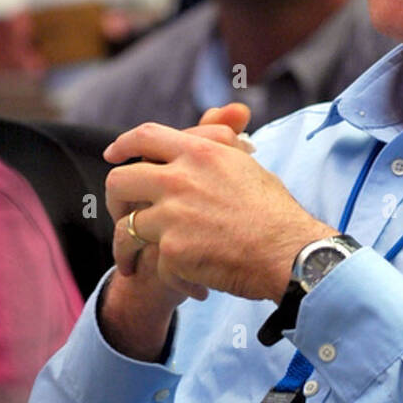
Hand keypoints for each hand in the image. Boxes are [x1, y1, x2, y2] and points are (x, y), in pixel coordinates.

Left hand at [101, 105, 258, 360]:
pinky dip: (172, 279)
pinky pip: (155, 265)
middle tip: (123, 216)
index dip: (123, 144)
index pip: (145, 136)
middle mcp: (179, 180)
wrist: (290, 253)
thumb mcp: (248, 165)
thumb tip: (216, 116)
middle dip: (114, 202)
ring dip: (125, 251)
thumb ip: (223, 141)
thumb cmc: (275, 212)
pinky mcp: (173, 252)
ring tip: (133, 265)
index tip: (113, 154)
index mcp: (199, 153)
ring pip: (125, 229)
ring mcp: (172, 216)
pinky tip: (193, 287)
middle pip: (119, 181)